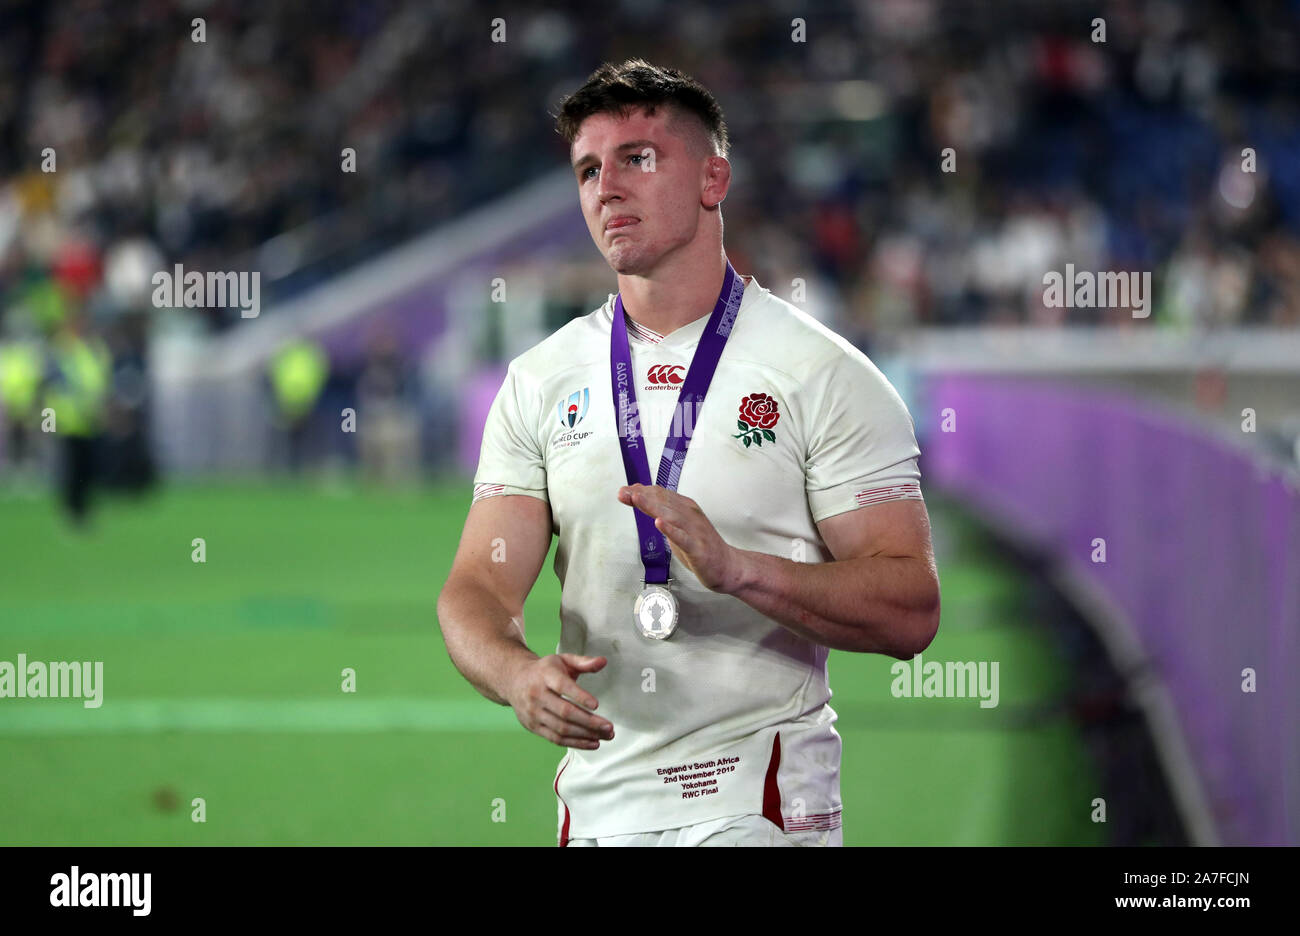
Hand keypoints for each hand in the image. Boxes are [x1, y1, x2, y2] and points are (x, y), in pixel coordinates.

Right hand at [504, 654, 613, 749]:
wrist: (514, 681)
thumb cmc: (544, 671)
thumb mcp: (562, 660)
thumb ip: (584, 662)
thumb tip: (603, 661)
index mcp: (545, 675)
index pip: (562, 686)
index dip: (579, 696)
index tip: (596, 705)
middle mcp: (537, 694)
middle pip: (564, 712)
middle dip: (589, 722)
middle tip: (609, 727)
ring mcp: (533, 713)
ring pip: (561, 728)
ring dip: (586, 735)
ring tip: (605, 736)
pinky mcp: (533, 727)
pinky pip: (556, 739)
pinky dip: (576, 743)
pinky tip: (593, 743)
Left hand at [617, 484, 745, 593]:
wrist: (728, 566)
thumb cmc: (700, 546)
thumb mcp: (677, 526)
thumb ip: (661, 512)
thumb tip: (639, 496)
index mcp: (685, 507)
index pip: (661, 495)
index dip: (641, 491)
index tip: (623, 491)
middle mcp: (690, 515)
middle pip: (664, 502)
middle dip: (642, 496)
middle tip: (624, 492)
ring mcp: (695, 531)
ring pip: (671, 516)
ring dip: (653, 506)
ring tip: (637, 499)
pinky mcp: (698, 548)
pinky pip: (683, 538)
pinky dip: (671, 530)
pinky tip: (659, 524)